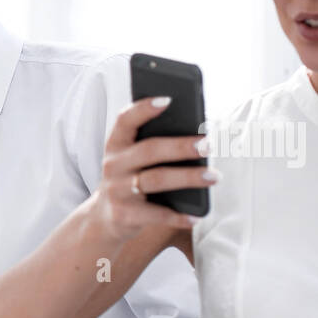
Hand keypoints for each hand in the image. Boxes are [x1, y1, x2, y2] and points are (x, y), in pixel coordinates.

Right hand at [95, 97, 216, 240]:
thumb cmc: (128, 180)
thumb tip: (197, 137)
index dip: (144, 109)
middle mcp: (113, 165)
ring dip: (187, 178)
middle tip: (208, 145)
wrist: (103, 219)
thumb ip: (151, 145)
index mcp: (116, 145)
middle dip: (180, 146)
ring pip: (156, 180)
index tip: (168, 98)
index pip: (125, 120)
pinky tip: (197, 216)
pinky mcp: (125, 215)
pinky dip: (178, 216)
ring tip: (214, 176)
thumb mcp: (131, 160)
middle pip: (149, 150)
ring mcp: (117, 191)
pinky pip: (156, 214)